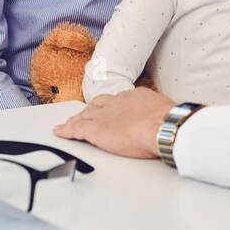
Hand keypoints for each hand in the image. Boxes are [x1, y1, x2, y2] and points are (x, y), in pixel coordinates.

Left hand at [52, 87, 175, 158]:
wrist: (163, 126)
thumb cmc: (170, 122)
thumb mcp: (166, 113)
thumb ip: (160, 116)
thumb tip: (166, 122)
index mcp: (135, 97)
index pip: (118, 101)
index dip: (111, 107)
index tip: (111, 112)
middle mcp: (117, 102)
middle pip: (97, 105)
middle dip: (90, 111)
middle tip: (85, 117)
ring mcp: (104, 115)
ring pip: (84, 116)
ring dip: (76, 120)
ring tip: (68, 125)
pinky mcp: (95, 129)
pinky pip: (75, 129)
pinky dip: (66, 131)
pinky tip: (60, 132)